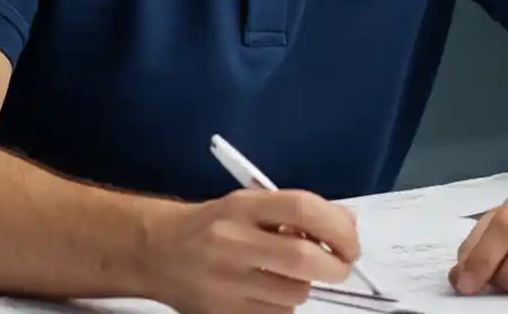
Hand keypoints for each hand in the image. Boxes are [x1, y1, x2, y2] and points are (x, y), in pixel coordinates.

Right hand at [145, 189, 359, 313]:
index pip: (303, 209)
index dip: (338, 227)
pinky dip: (281, 305)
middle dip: (335, 267)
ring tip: (284, 275)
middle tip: (339, 266)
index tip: (350, 241)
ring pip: (294, 294)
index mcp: (242, 207)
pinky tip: (264, 292)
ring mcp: (226, 282)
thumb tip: (347, 225)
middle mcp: (232, 242)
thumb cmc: (214, 225)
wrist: (157, 251)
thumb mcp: (249, 204)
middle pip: (304, 259)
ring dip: (303, 287)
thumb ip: (296, 211)